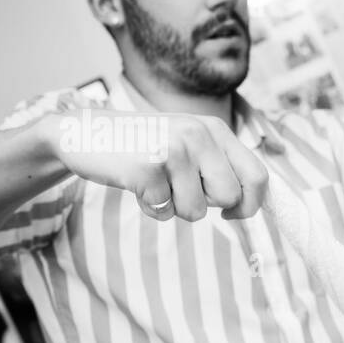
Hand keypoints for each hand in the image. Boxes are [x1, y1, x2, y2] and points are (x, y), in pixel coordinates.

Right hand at [39, 108, 268, 221]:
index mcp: (215, 129)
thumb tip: (250, 206)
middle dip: (208, 205)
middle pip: (231, 198)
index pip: (258, 175)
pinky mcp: (148, 168)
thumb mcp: (189, 145)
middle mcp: (199, 135)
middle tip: (180, 189)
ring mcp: (174, 149)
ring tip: (156, 182)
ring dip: (175, 207)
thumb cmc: (144, 146)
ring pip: (197, 211)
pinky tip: (137, 184)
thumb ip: (220, 167)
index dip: (252, 204)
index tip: (233, 213)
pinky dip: (151, 208)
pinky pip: (165, 212)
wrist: (85, 134)